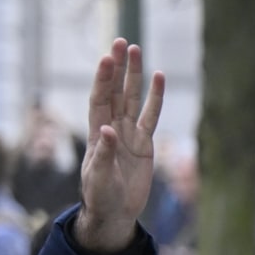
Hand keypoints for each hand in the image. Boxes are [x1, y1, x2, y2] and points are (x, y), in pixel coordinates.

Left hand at [72, 41, 166, 254]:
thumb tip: (108, 130)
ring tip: (136, 50)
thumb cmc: (100, 196)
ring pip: (132, 98)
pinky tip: (158, 78)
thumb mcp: (98, 178)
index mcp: (96, 133)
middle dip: (117, 67)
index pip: (100, 99)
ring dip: (134, 75)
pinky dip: (155, 97)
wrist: (115, 212)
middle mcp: (112, 127)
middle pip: (115, 91)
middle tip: (121, 42)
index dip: (103, 80)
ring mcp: (129, 133)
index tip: (107, 59)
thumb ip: (102, 154)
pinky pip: (151, 116)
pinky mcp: (145, 143)